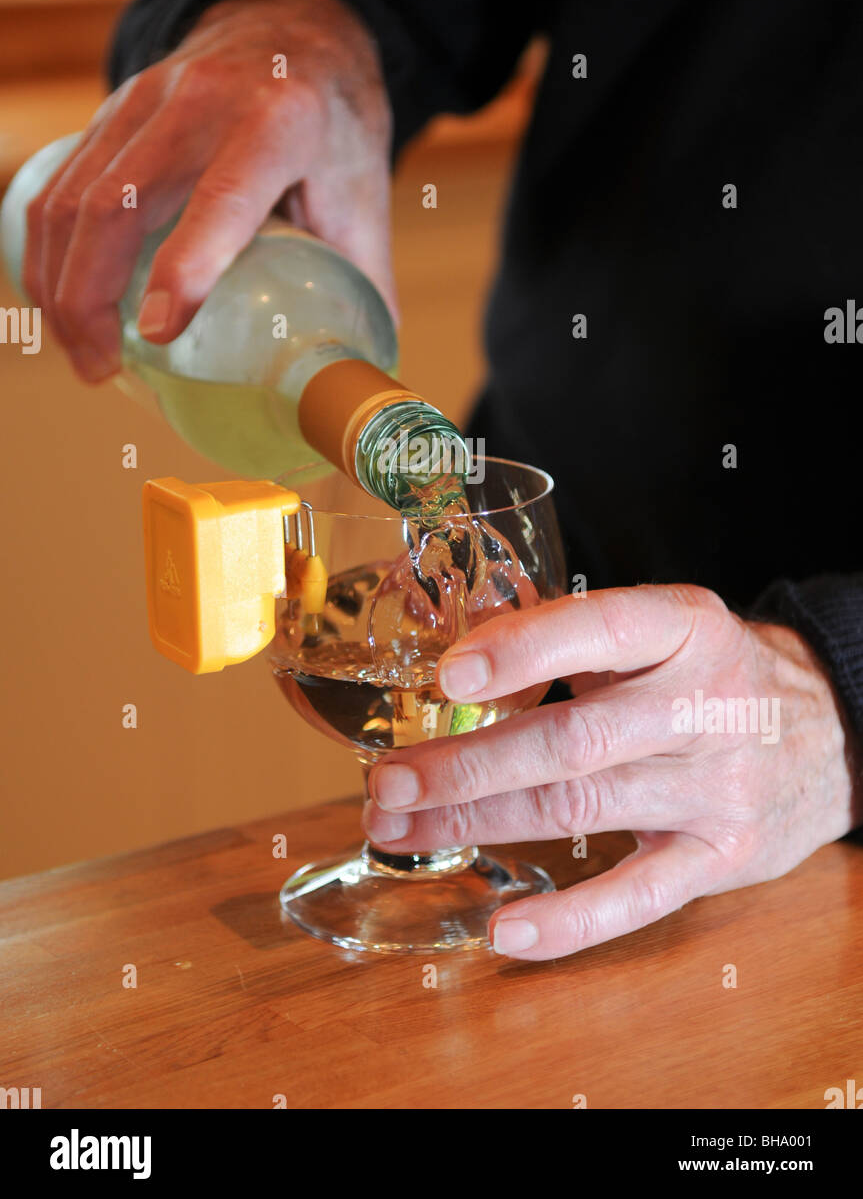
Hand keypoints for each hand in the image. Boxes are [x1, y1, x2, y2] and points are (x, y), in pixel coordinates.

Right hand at [23, 0, 393, 381]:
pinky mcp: (111, 110)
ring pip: (72, 197)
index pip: (223, 196)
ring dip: (60, 286)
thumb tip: (355, 375)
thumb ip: (363, 282)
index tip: (156, 332)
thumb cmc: (332, 126)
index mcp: (279, 121)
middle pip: (117, 204)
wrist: (295, 28)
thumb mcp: (364, 194)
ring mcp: (144, 100)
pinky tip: (63, 302)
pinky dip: (49, 252)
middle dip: (90, 298)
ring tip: (82, 353)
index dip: (186, 265)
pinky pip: (59, 186)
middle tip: (102, 368)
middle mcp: (201, 101)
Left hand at [363, 584, 860, 959]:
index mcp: (687, 628)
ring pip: (581, 810)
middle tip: (387, 781)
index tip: (448, 675)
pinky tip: (502, 927)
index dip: (522, 651)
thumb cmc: (715, 675)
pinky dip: (567, 920)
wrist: (831, 733)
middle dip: (467, 764)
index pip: (601, 632)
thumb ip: (571, 639)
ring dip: (478, 823)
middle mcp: (704, 706)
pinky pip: (636, 897)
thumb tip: (460, 662)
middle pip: (572, 741)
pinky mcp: (720, 858)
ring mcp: (715, 788)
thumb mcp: (662, 631)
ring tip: (401, 829)